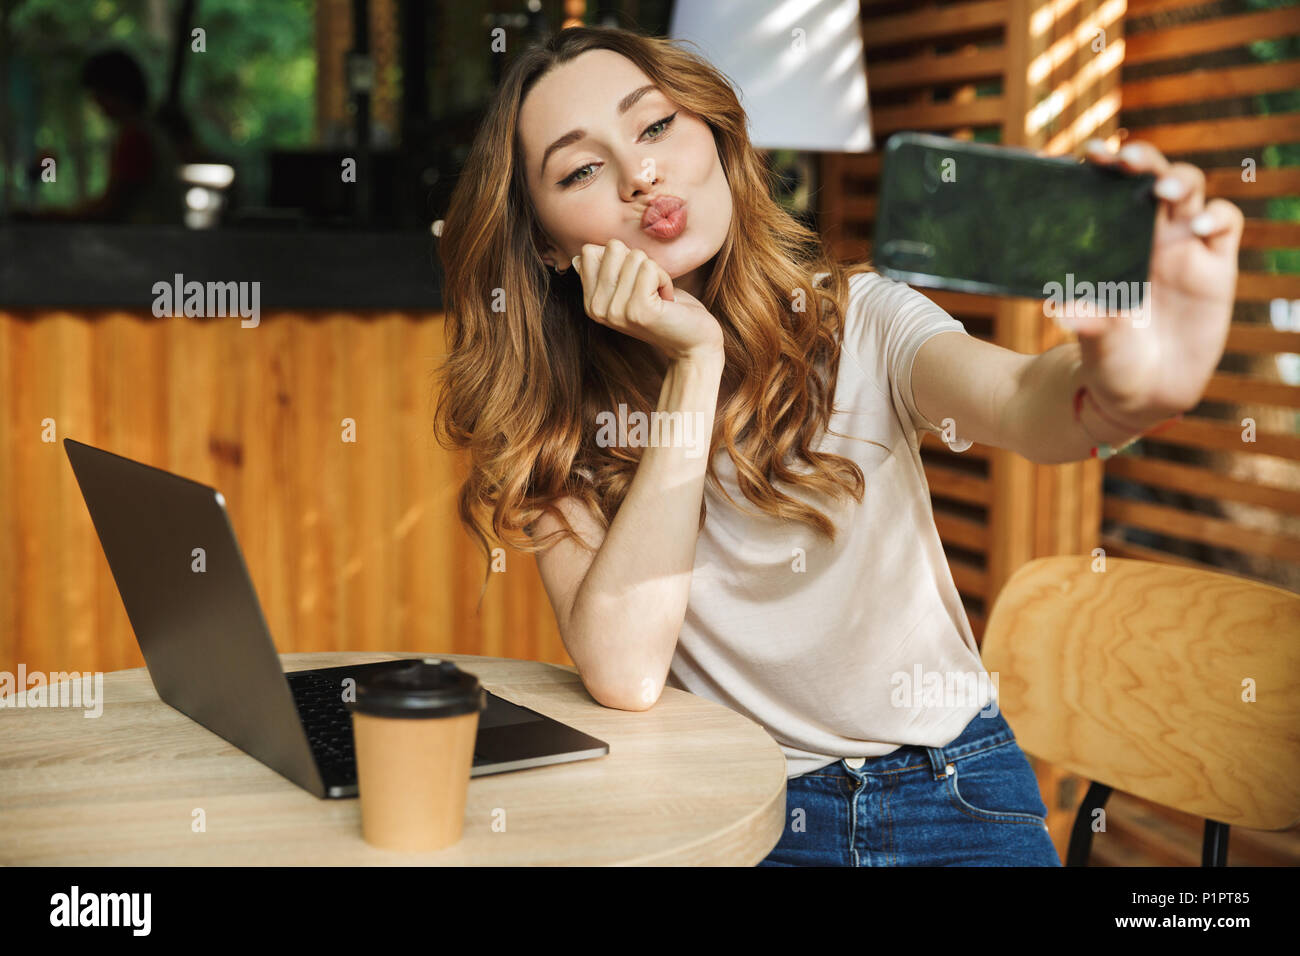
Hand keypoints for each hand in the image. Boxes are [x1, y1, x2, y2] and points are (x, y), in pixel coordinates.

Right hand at [573, 239, 723, 362]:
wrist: (692, 342)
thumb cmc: (665, 309)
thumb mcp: (628, 287)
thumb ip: (604, 272)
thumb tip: (579, 256)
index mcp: (591, 303)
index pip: (589, 252)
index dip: (620, 257)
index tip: (635, 282)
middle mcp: (597, 309)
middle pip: (613, 248)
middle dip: (639, 262)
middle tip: (649, 289)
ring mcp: (616, 311)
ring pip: (635, 256)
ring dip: (656, 273)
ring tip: (658, 297)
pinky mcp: (638, 310)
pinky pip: (650, 268)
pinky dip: (664, 279)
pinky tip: (666, 300)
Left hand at [1069, 138, 1243, 426]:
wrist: (1143, 393)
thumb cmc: (1109, 358)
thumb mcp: (1093, 342)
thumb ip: (1086, 323)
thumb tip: (1061, 309)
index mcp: (1112, 243)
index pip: (1110, 190)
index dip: (1102, 167)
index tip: (1085, 155)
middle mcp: (1148, 236)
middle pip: (1152, 177)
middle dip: (1141, 159)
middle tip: (1123, 158)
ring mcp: (1184, 247)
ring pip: (1189, 191)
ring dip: (1177, 180)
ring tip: (1159, 190)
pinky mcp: (1217, 267)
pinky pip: (1225, 225)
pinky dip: (1215, 218)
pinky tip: (1195, 229)